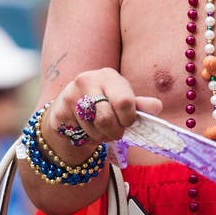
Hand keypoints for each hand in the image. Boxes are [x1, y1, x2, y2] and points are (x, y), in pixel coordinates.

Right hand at [43, 67, 161, 150]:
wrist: (70, 108)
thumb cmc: (104, 103)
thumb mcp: (122, 100)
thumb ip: (139, 105)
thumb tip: (157, 107)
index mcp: (108, 75)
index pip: (124, 102)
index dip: (129, 119)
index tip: (127, 122)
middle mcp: (86, 80)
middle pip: (106, 119)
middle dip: (114, 132)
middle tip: (115, 131)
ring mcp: (70, 96)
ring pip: (93, 130)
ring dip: (101, 137)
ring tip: (99, 129)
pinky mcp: (58, 112)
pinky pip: (78, 135)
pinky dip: (86, 139)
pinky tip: (85, 129)